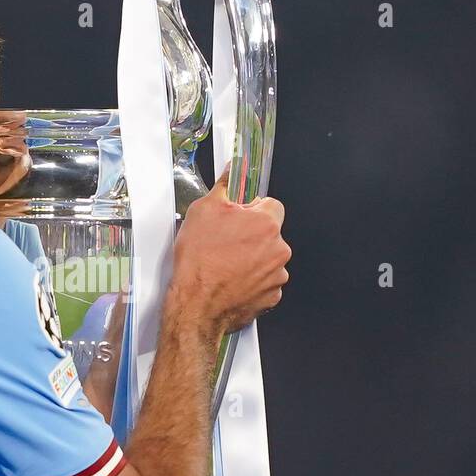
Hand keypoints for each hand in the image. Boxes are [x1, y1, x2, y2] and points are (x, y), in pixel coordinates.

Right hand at [168, 168, 289, 335]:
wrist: (197, 305)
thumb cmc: (199, 262)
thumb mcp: (203, 210)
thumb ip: (224, 186)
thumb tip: (232, 170)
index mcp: (266, 224)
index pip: (272, 205)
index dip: (254, 210)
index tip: (241, 217)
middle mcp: (278, 249)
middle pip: (270, 234)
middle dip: (252, 237)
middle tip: (226, 243)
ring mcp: (277, 275)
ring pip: (269, 259)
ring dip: (253, 259)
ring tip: (226, 265)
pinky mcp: (272, 296)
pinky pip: (265, 282)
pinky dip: (252, 281)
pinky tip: (232, 281)